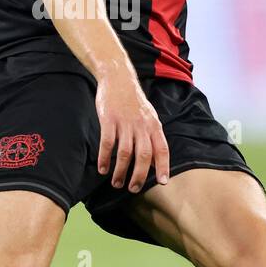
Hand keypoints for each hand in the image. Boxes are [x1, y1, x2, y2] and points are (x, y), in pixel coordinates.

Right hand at [95, 70, 169, 191]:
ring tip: (116, 183)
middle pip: (143, 155)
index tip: (162, 182)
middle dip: (139, 175)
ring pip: (125, 152)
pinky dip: (105, 158)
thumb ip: (152, 138)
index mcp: (153, 125)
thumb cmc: (133, 101)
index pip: (161, 149)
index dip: (163, 166)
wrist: (118, 78)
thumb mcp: (149, 117)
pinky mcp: (109, 119)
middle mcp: (141, 125)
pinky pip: (107, 143)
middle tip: (133, 189)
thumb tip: (154, 163)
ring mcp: (125, 122)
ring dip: (120, 171)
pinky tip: (103, 168)